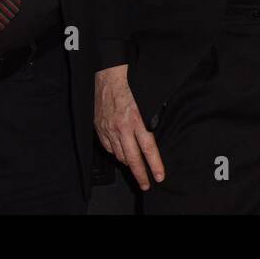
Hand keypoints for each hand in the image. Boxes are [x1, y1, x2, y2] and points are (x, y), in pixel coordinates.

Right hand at [94, 64, 164, 189]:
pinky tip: (121, 154)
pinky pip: (108, 146)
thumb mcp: (147, 100)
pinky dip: (115, 152)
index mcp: (136, 120)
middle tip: (146, 184)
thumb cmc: (131, 83)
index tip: (160, 176)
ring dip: (129, 163)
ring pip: (120, 154)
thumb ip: (151, 118)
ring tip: (136, 168)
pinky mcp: (100, 127)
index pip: (148, 149)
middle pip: (133, 158)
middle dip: (141, 174)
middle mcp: (122, 128)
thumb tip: (156, 131)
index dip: (155, 164)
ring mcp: (109, 129)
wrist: (109, 74)